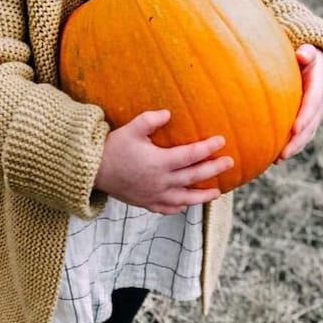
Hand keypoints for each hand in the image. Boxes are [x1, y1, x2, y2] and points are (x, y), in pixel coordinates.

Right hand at [95, 109, 233, 214]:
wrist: (93, 172)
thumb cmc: (113, 148)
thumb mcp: (131, 129)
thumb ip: (151, 119)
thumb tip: (169, 113)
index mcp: (160, 162)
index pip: (192, 155)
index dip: (208, 147)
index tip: (221, 141)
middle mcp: (162, 181)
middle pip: (195, 177)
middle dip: (214, 169)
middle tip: (229, 162)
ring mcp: (155, 195)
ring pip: (186, 198)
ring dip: (203, 196)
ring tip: (217, 192)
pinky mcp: (146, 203)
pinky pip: (168, 209)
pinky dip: (180, 206)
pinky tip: (186, 203)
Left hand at [276, 44, 322, 160]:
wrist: (315, 67)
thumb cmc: (305, 57)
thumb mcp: (309, 52)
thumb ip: (307, 53)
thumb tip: (303, 54)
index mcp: (318, 88)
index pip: (312, 104)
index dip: (304, 117)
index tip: (294, 129)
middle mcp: (318, 105)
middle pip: (310, 126)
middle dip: (297, 140)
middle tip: (283, 152)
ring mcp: (314, 115)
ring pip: (306, 135)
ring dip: (294, 148)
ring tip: (278, 159)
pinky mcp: (307, 122)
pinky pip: (301, 137)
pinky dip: (291, 147)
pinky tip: (276, 158)